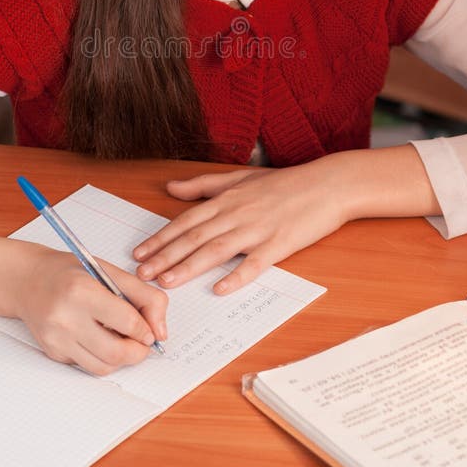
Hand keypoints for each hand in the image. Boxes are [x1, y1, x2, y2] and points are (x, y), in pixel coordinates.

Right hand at [16, 247, 167, 374]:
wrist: (28, 281)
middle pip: (116, 353)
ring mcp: (57, 339)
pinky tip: (100, 339)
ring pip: (103, 367)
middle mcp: (66, 318)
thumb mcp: (109, 271)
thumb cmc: (70, 272)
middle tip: (143, 343)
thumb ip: (143, 295)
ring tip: (124, 341)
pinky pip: (87, 365)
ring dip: (121, 359)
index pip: (127, 322)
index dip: (146, 329)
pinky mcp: (53, 352)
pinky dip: (101, 357)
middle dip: (138, 352)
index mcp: (82, 291)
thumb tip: (161, 331)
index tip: (150, 330)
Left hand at [133, 163, 347, 294]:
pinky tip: (220, 289)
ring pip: (217, 250)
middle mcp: (237, 213)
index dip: (161, 238)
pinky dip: (237, 276)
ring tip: (168, 282)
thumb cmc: (284, 183)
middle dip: (165, 256)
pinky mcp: (280, 243)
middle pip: (195, 237)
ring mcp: (258, 229)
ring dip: (190, 266)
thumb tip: (171, 187)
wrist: (327, 184)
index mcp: (227, 198)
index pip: (186, 221)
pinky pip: (255, 263)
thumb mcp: (240, 177)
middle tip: (141, 275)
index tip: (139, 254)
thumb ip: (203, 185)